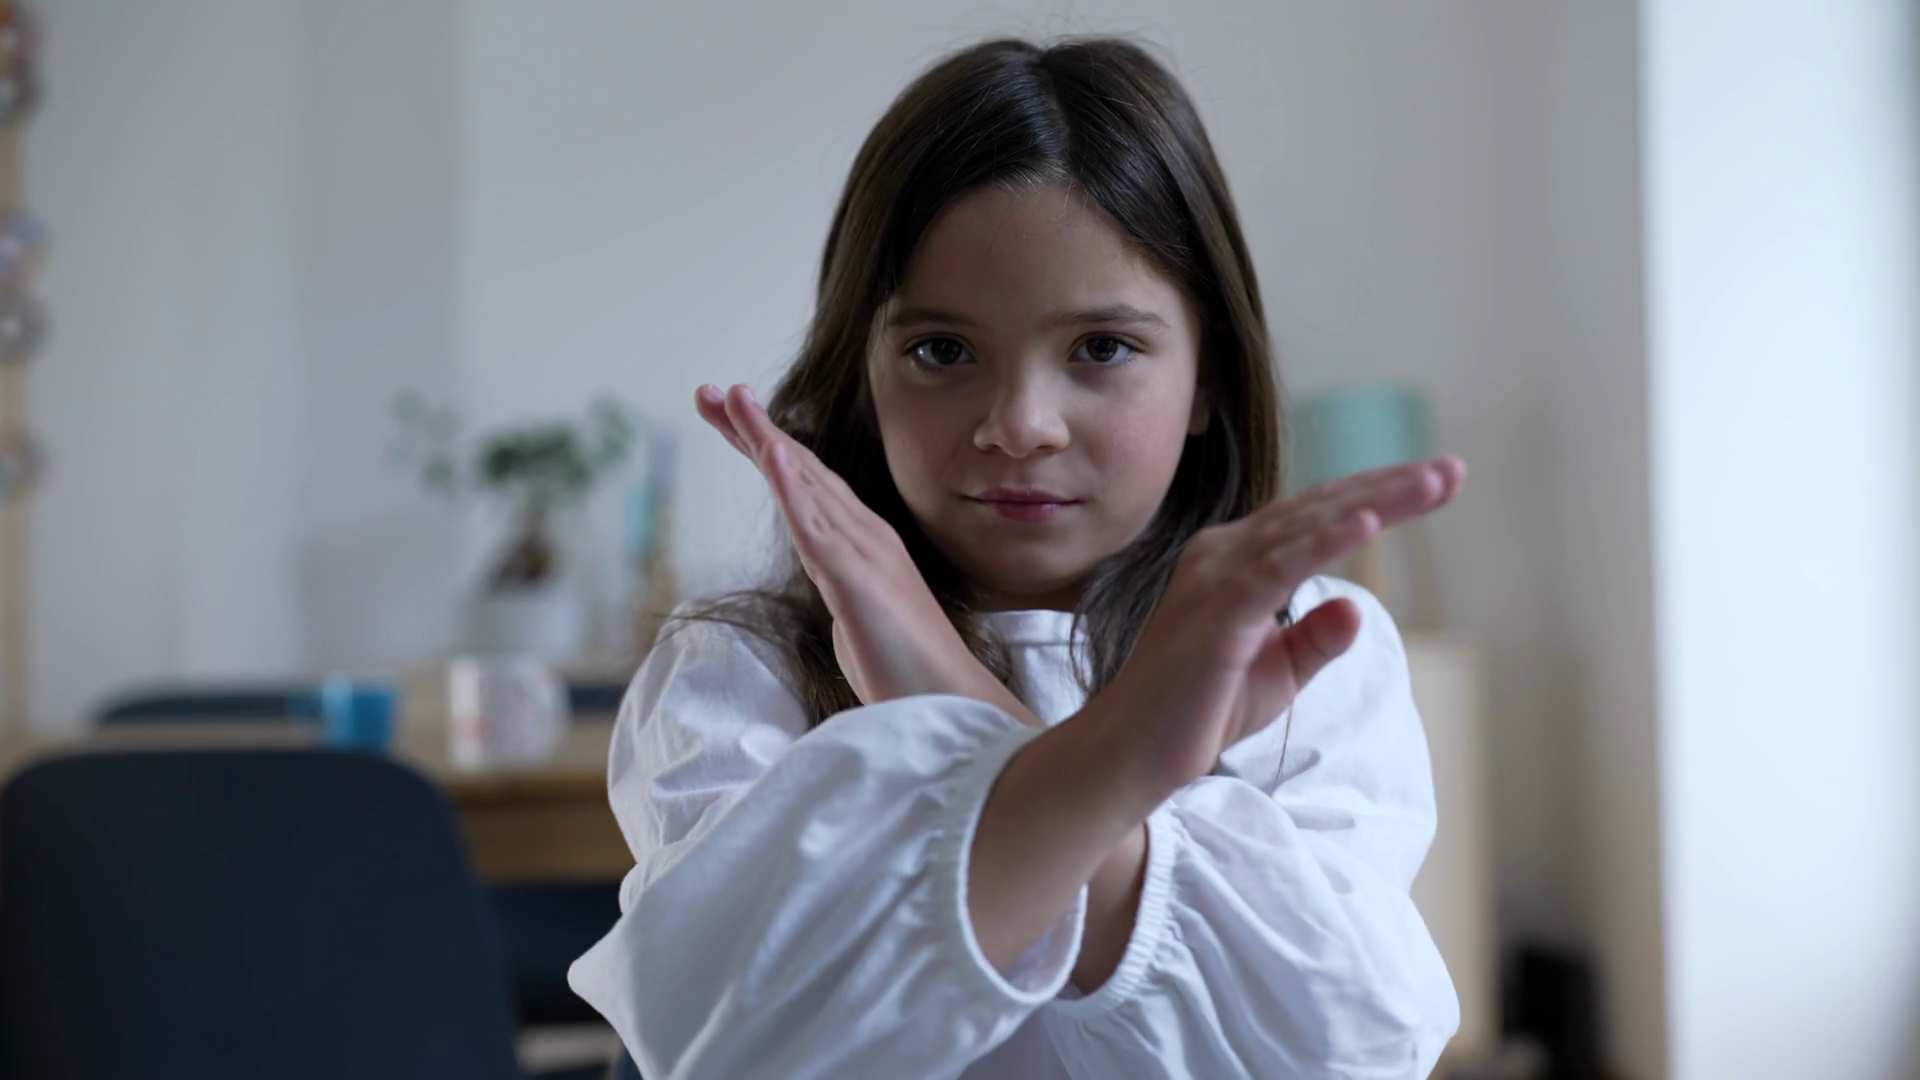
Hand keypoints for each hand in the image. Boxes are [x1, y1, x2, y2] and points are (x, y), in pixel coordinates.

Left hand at [695, 384, 1033, 719]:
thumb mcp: (862, 625)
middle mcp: (864, 536)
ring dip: (767, 439)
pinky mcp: (856, 580)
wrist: (951, 702)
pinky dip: (793, 487)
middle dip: (753, 428)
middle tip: (711, 391)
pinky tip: (770, 454)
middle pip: (800, 470)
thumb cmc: (910, 671)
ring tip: (733, 399)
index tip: (727, 416)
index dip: (766, 447)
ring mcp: (862, 554)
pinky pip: (816, 527)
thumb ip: (846, 597)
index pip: (806, 485)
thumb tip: (836, 596)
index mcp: (862, 545)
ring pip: (806, 484)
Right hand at [1092, 457, 1466, 794]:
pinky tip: (1368, 521)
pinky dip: (1325, 541)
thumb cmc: (1195, 713)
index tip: (1437, 482)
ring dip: (1375, 502)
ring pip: (1308, 526)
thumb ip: (1315, 639)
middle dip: (1391, 486)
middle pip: (1321, 508)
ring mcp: (1218, 578)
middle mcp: (1223, 554)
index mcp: (1236, 562)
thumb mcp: (1277, 673)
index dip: (1378, 496)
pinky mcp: (1218, 613)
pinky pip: (1279, 567)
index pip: (1317, 518)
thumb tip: (1358, 606)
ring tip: (1432, 483)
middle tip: (1453, 471)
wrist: (1131, 754)